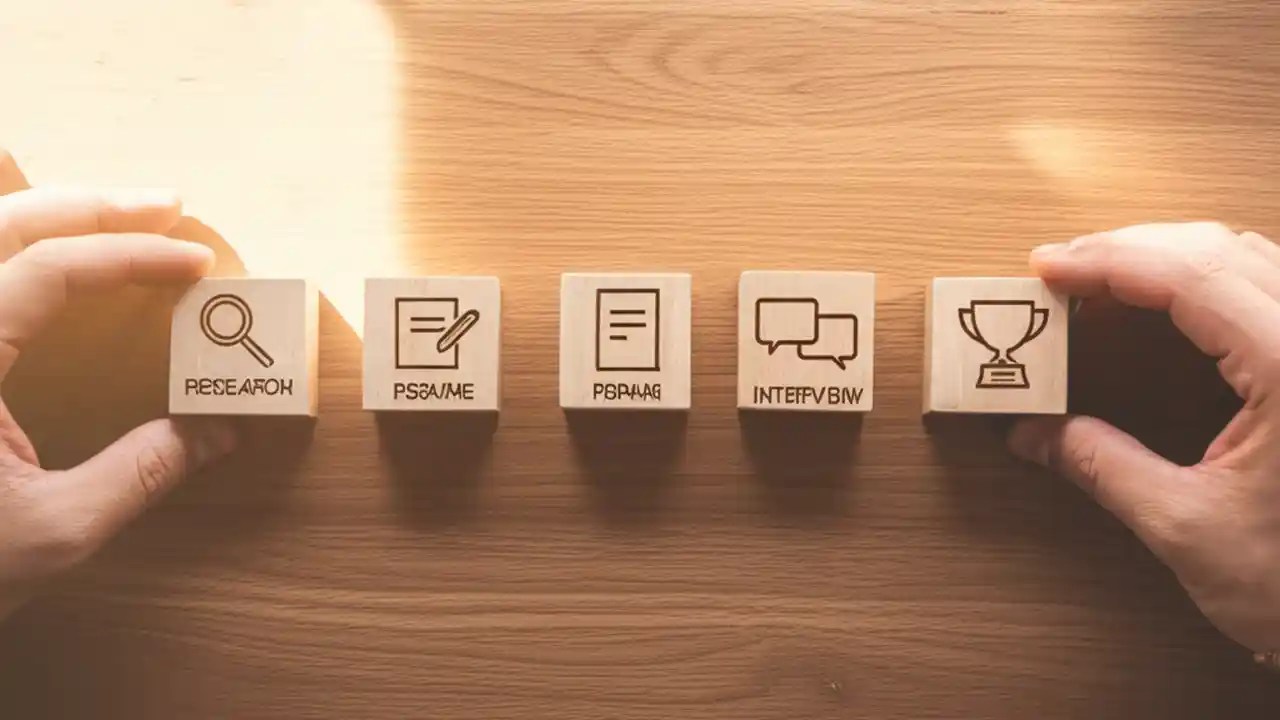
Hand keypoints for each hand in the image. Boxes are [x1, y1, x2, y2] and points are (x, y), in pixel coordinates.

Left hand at [0, 150, 235, 619]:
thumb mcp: (55, 530)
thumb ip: (142, 473)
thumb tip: (218, 433)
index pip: (45, 271)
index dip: (128, 255)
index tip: (194, 262)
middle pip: (3, 224)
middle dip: (91, 205)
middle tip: (167, 204)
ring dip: (49, 215)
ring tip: (119, 216)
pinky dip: (15, 255)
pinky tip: (51, 263)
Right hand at [1009, 222, 1279, 653]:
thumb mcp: (1188, 529)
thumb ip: (1103, 469)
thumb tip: (1032, 436)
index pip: (1191, 276)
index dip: (1108, 262)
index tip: (1046, 268)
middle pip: (1219, 248)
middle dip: (1129, 248)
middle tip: (1059, 272)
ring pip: (1249, 256)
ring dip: (1167, 257)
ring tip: (1100, 281)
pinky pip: (1267, 286)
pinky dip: (1206, 280)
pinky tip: (1167, 303)